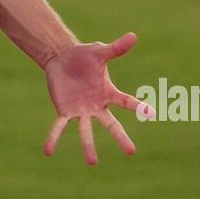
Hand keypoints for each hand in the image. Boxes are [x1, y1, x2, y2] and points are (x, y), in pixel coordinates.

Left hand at [41, 32, 154, 163]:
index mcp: (108, 93)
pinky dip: (53, 138)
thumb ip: (116, 48)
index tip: (151, 113)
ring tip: (92, 162)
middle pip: (111, 124)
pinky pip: (59, 126)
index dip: (139, 106)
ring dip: (88, 146)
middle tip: (131, 151)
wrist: (62, 58)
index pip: (126, 101)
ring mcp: (81, 111)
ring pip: (86, 131)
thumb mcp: (100, 52)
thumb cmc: (84, 56)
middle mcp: (97, 106)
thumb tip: (133, 36)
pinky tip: (48, 151)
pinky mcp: (64, 111)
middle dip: (121, 137)